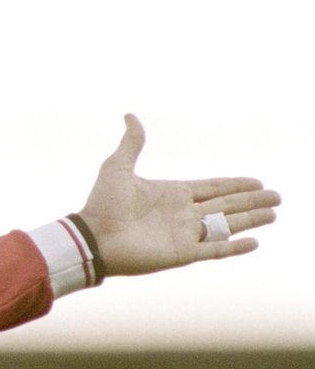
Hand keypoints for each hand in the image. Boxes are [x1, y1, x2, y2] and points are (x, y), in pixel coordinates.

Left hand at [78, 114, 278, 275]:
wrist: (91, 236)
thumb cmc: (101, 204)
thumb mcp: (117, 167)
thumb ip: (132, 143)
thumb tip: (129, 115)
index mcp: (172, 194)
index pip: (212, 188)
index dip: (235, 185)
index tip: (258, 182)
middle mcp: (182, 214)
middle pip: (226, 206)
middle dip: (251, 201)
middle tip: (277, 197)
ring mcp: (183, 234)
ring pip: (226, 226)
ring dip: (250, 220)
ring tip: (273, 214)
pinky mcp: (181, 253)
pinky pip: (214, 250)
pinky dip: (234, 247)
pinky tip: (254, 242)